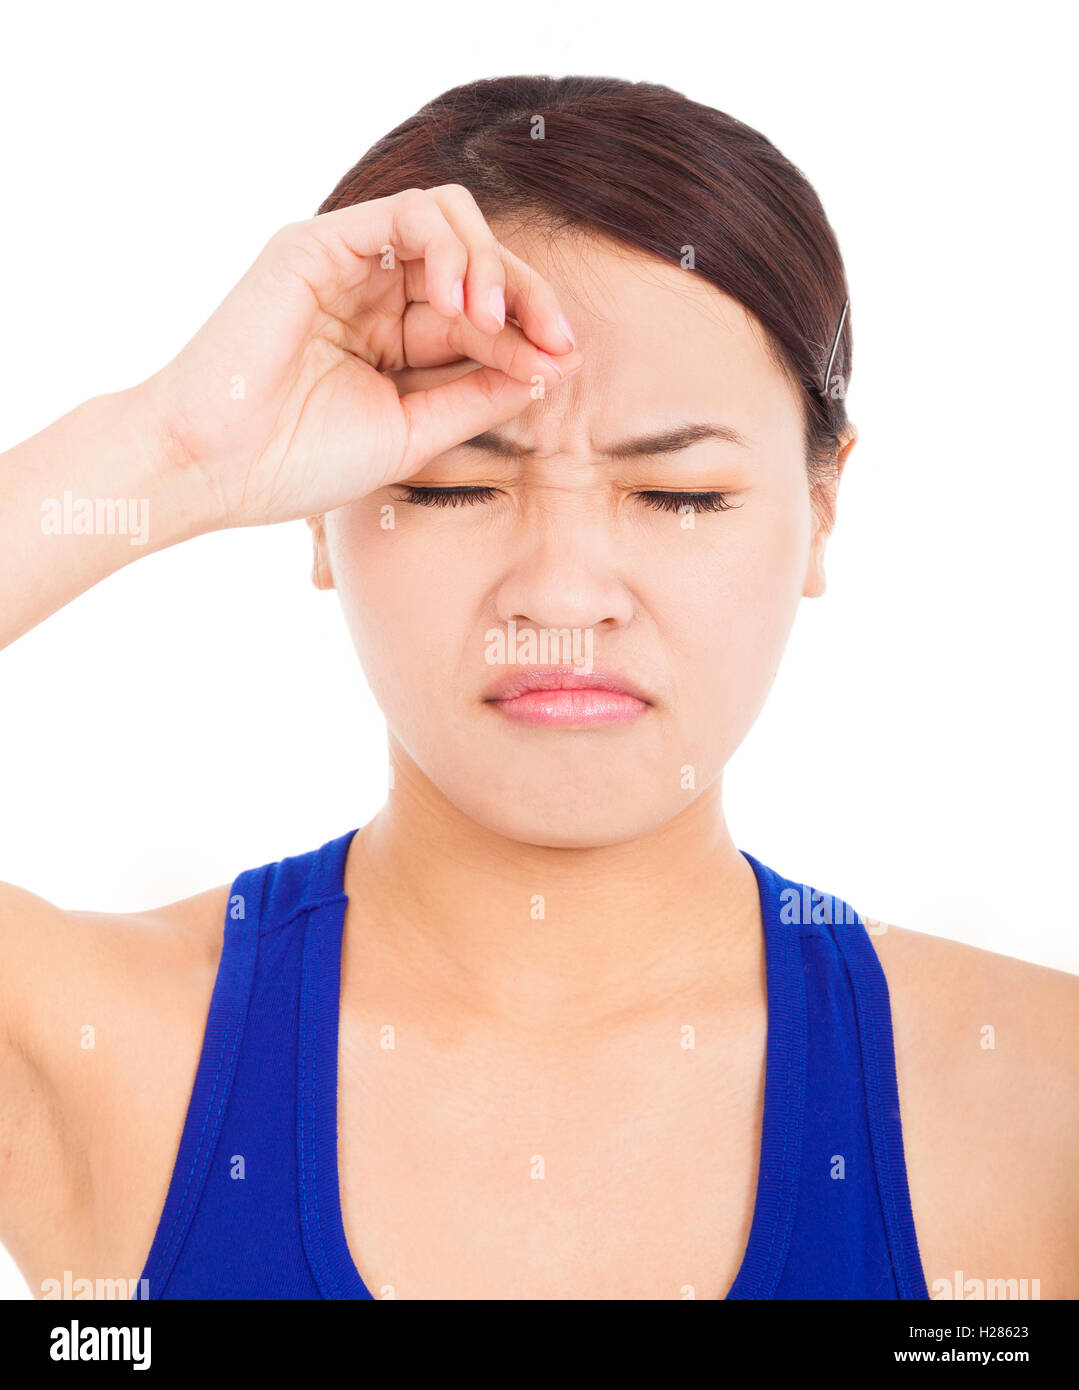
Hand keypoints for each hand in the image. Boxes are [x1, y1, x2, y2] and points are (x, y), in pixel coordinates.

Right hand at [142, 184, 583, 529]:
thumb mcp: (412, 433)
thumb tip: (551, 368)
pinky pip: (405, 214)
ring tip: (495, 316)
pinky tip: (458, 299)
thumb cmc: (298, 461)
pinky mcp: (319, 242)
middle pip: (476, 261)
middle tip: (557, 338)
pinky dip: (446, 244)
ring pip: (448, 220)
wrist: (216, 467)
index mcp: (393, 341)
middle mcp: (373, 293)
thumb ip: (476, 397)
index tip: (567, 362)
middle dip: (527, 294)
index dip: (530, 332)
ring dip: (490, 262)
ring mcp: (347, 263)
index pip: (480, 315)